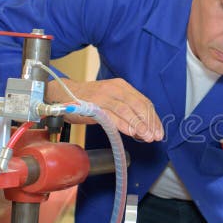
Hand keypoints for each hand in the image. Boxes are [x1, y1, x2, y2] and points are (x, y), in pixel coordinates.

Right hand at [46, 78, 162, 140]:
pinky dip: (123, 124)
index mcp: (122, 86)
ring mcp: (104, 96)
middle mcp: (115, 88)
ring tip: (147, 136)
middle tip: (156, 136)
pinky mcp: (93, 105)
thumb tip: (144, 128)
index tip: (159, 131)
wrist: (63, 94)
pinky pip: (112, 115)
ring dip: (139, 125)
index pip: (144, 102)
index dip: (153, 118)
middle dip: (149, 123)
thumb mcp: (111, 100)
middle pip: (138, 106)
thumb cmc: (89, 100)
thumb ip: (127, 110)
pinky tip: (131, 133)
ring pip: (127, 110)